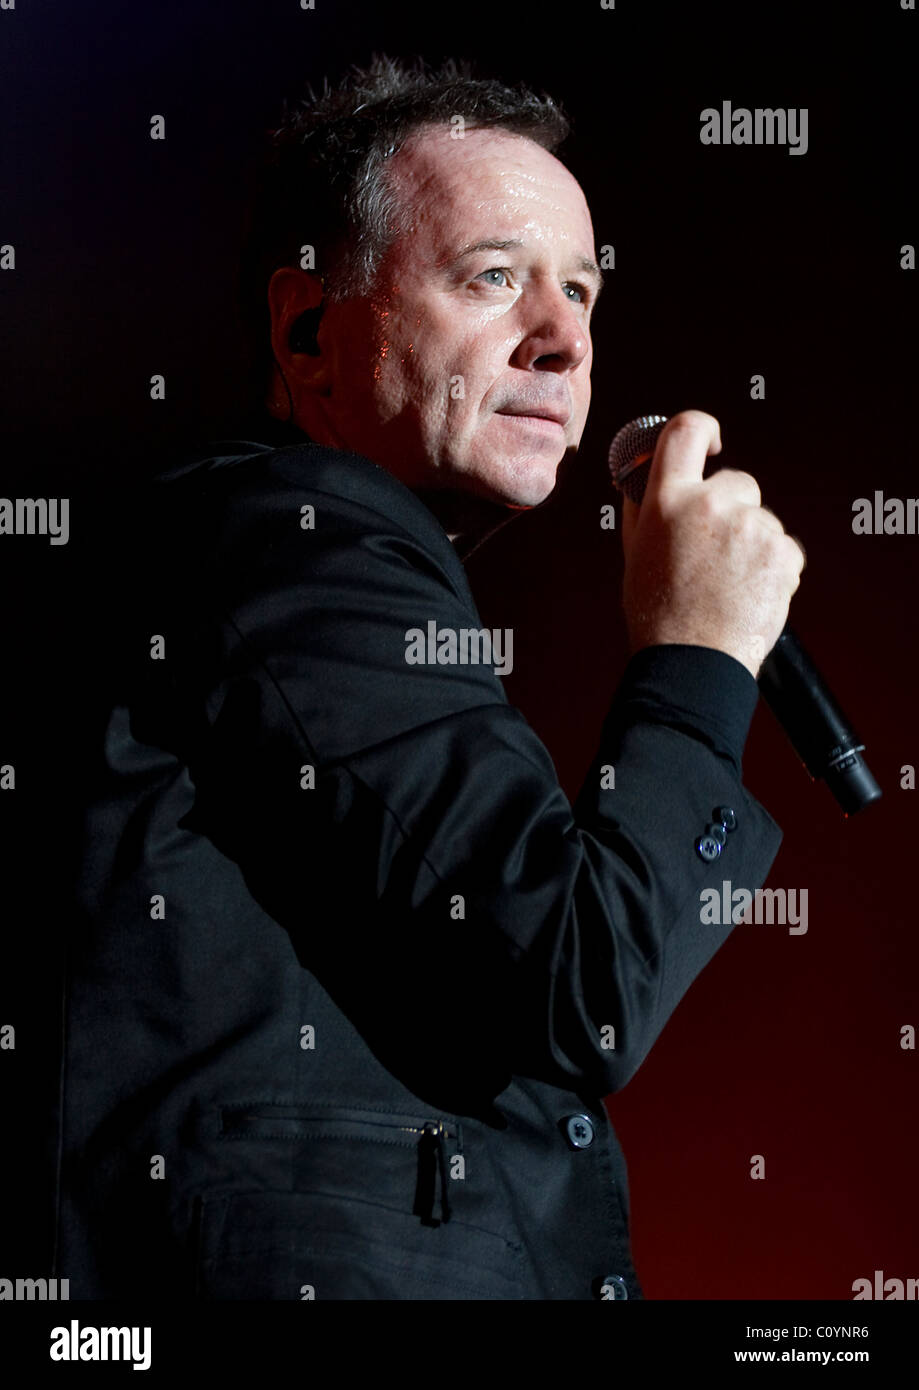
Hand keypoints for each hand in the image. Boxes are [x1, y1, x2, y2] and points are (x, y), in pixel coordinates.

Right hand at [619, 410, 805, 679]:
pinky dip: (772, 566)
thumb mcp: (635, 553)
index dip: (703, 429)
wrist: (693, 662)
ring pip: (760, 519)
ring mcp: (752, 527)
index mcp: (668, 500)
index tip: (711, 442)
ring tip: (727, 583)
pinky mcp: (783, 552)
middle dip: (730, 509)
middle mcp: (711, 505)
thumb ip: (643, 506)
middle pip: (736, 482)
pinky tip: (747, 592)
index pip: (686, 429)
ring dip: (750, 542)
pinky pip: (783, 546)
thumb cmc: (658, 614)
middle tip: (712, 553)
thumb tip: (643, 474)